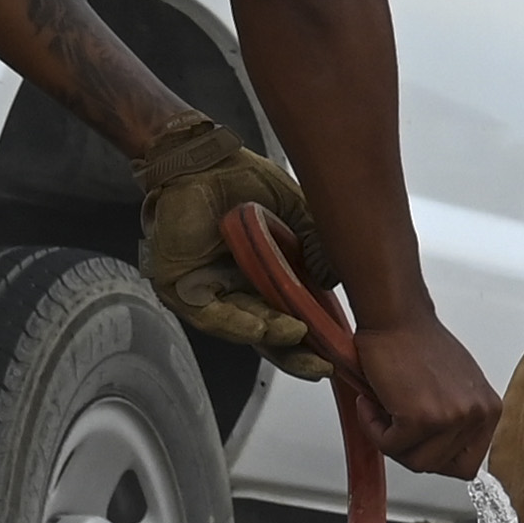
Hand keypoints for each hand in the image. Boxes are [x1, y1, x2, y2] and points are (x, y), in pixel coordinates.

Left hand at [134, 114, 340, 377]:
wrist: (201, 158)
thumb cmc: (243, 180)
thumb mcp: (296, 209)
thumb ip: (318, 240)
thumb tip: (334, 281)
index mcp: (267, 277)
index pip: (294, 317)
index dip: (316, 338)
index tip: (340, 352)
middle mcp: (240, 290)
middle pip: (270, 336)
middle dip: (297, 354)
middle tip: (323, 364)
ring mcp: (210, 292)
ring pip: (244, 328)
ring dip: (273, 336)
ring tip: (299, 334)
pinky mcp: (182, 288)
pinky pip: (212, 315)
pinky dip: (238, 324)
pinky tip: (263, 328)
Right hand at [347, 310, 502, 477]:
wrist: (395, 318)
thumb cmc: (417, 343)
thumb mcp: (455, 388)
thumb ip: (455, 420)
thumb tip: (438, 452)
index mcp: (489, 410)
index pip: (467, 465)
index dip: (435, 457)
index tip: (416, 442)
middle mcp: (477, 415)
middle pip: (438, 466)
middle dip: (408, 448)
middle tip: (391, 422)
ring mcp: (452, 418)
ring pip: (415, 462)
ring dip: (389, 440)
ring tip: (381, 409)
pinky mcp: (422, 418)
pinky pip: (390, 446)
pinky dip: (372, 428)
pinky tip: (371, 401)